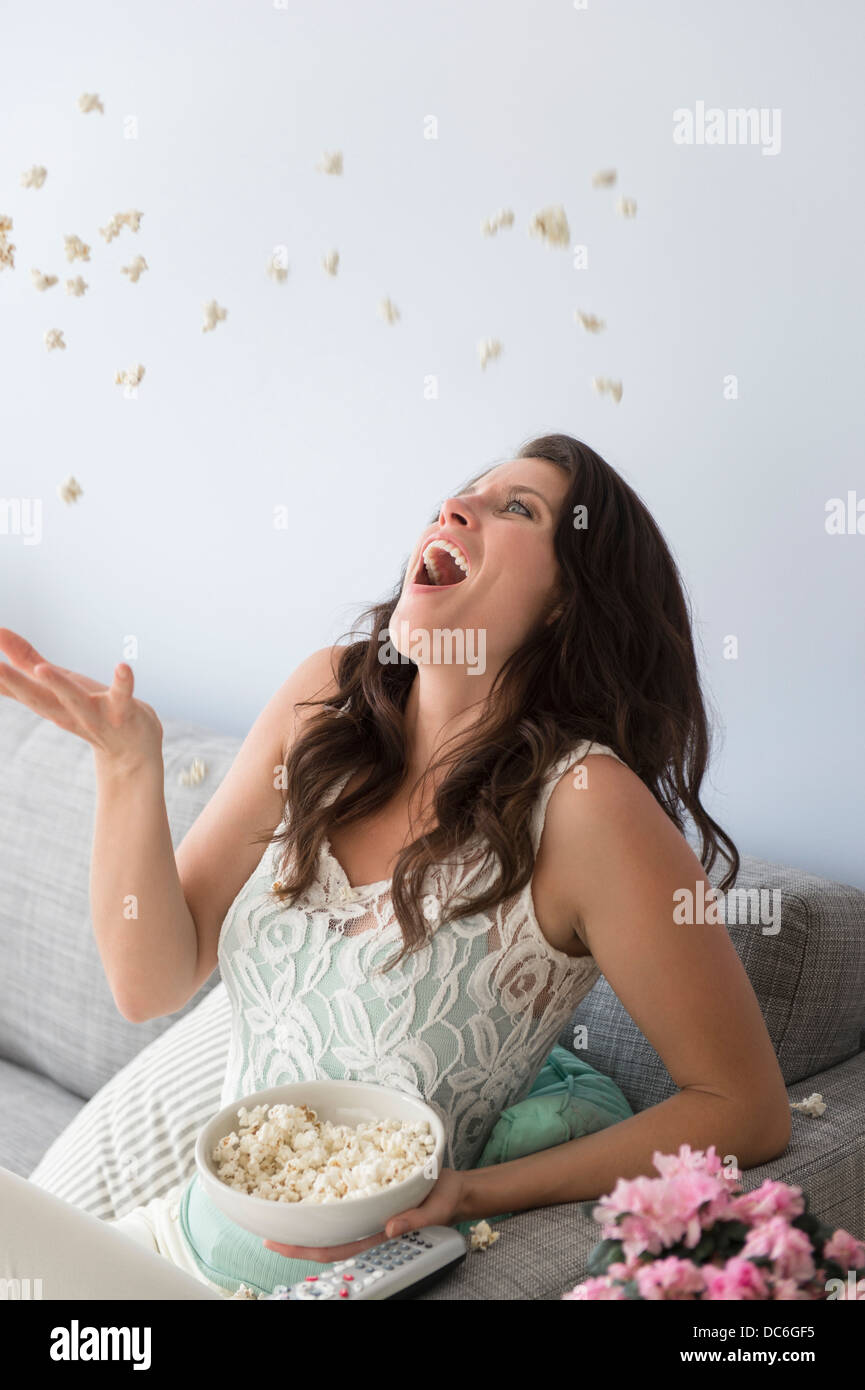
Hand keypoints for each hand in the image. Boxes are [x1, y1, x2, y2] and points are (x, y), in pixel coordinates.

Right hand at [0, 628, 162, 767]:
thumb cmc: (88, 711)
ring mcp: (95, 715)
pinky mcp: (123, 713)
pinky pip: (122, 697)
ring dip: (59, 685)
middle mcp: (66, 712)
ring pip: (74, 700)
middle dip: (14, 682)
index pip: (15, 690)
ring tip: (41, 669)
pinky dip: (123, 683)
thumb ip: (26, 661)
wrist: (132, 750)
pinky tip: (123, 667)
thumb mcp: (54, 685)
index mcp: (47, 703)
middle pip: (37, 698)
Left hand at [262, 1166, 467, 1263]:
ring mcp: (369, 1216)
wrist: (456, 1189)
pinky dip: (324, 1203)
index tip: (280, 1245)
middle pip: (327, 1241)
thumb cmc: (447, 1200)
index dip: (308, 1250)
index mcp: (380, 1237)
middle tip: (267, 1234)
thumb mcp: (435, 1210)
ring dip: (307, 1223)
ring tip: (280, 1215)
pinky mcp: (373, 1200)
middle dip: (297, 1242)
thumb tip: (389, 1229)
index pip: (337, 1249)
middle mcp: (369, 1229)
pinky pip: (345, 1205)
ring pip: (332, 1225)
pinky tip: (309, 1195)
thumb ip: (415, 1220)